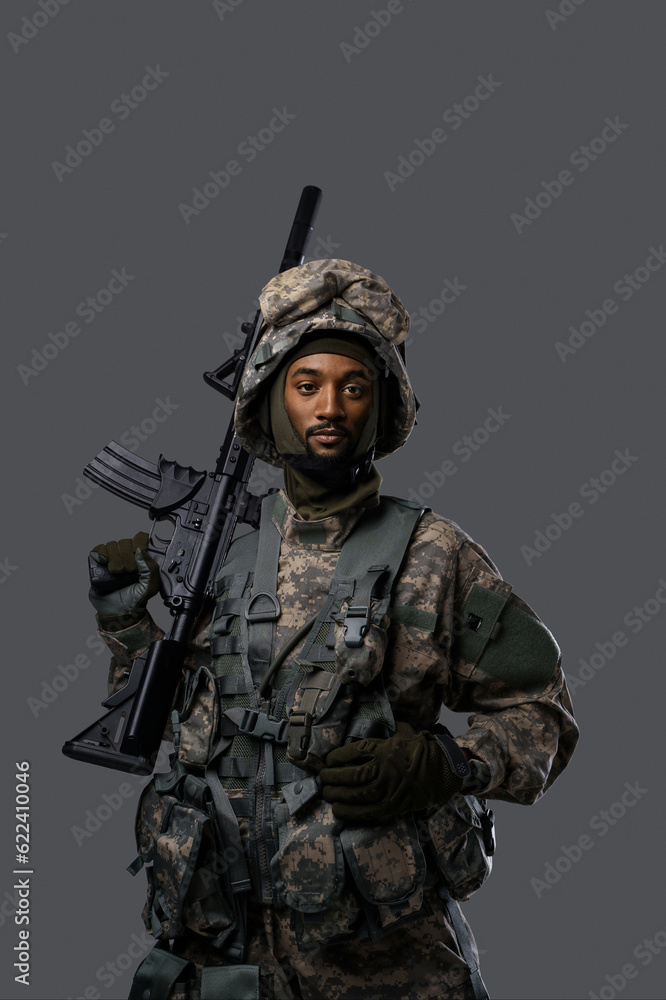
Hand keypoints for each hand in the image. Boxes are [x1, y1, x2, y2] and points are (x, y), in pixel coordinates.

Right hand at [88, 531, 159, 617]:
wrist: (118, 612)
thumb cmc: (135, 600)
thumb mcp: (150, 586)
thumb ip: (151, 568)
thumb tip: (140, 551)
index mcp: (142, 559)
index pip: (140, 539)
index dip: (138, 546)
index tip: (137, 561)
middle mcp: (128, 556)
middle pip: (125, 542)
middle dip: (126, 558)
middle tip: (126, 572)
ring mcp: (113, 559)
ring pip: (112, 545)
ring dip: (114, 559)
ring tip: (116, 573)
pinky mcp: (99, 563)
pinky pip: (99, 549)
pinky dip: (100, 554)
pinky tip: (104, 564)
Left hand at [319, 721, 462, 820]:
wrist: (443, 772)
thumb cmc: (422, 750)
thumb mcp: (405, 732)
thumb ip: (388, 728)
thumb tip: (379, 717)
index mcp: (384, 749)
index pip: (353, 752)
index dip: (337, 757)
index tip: (328, 760)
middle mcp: (383, 769)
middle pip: (350, 775)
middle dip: (332, 777)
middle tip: (323, 778)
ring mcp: (387, 789)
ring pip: (355, 794)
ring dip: (337, 795)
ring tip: (327, 793)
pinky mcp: (392, 806)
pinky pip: (366, 811)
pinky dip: (350, 812)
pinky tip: (338, 811)